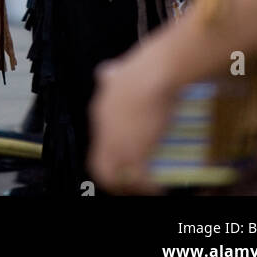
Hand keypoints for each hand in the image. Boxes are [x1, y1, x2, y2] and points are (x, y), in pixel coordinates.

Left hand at [87, 47, 176, 193]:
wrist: (153, 75)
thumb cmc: (141, 69)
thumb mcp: (117, 70)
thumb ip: (111, 76)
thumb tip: (106, 72)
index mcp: (99, 111)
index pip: (99, 141)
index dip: (111, 152)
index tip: (123, 158)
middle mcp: (103, 131)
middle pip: (99, 166)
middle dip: (113, 177)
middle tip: (129, 182)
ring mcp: (117, 144)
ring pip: (112, 177)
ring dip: (129, 184)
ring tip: (144, 188)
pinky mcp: (134, 154)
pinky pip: (137, 180)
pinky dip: (147, 187)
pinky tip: (157, 188)